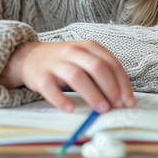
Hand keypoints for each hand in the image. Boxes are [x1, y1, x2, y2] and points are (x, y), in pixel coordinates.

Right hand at [0, 41, 134, 112]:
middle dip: (111, 88)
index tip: (128, 101)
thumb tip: (121, 98)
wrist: (29, 57)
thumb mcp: (85, 59)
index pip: (112, 64)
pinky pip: (51, 88)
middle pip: (97, 68)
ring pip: (77, 77)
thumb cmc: (64, 61)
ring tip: (101, 109)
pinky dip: (61, 100)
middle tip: (117, 106)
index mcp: (89, 47)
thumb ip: (102, 73)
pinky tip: (71, 109)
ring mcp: (56, 63)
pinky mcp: (40, 76)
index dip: (123, 84)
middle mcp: (74, 51)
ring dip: (93, 95)